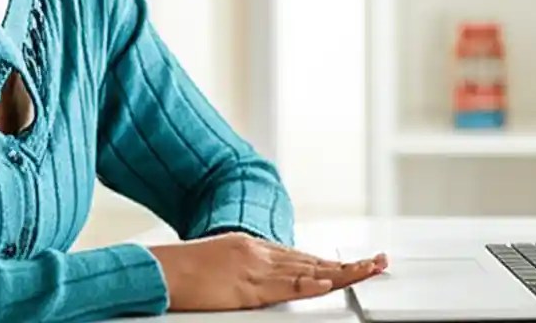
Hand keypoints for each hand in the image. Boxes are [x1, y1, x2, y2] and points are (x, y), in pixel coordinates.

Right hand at [148, 232, 387, 310]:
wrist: (157, 270)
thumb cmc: (180, 272)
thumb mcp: (218, 264)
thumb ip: (243, 271)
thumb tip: (259, 283)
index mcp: (252, 248)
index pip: (301, 256)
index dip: (331, 261)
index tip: (355, 263)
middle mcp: (258, 253)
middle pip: (312, 259)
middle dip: (347, 263)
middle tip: (378, 262)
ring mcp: (253, 269)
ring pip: (307, 270)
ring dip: (341, 271)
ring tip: (369, 270)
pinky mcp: (245, 287)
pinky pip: (283, 287)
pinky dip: (308, 283)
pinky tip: (327, 281)